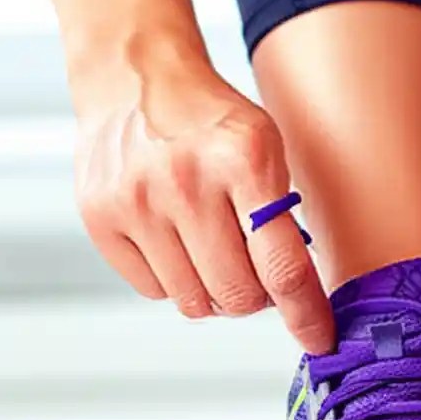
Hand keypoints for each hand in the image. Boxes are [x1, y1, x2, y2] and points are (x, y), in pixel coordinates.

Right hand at [72, 56, 333, 352]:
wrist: (133, 79)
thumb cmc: (205, 119)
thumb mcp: (262, 145)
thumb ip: (278, 215)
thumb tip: (293, 295)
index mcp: (243, 159)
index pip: (283, 267)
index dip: (306, 315)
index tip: (319, 339)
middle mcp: (186, 182)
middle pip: (237, 295)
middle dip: (253, 296)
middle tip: (250, 270)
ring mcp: (137, 203)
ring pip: (192, 301)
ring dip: (210, 290)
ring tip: (207, 250)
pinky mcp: (101, 219)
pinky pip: (152, 289)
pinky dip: (170, 278)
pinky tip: (170, 240)